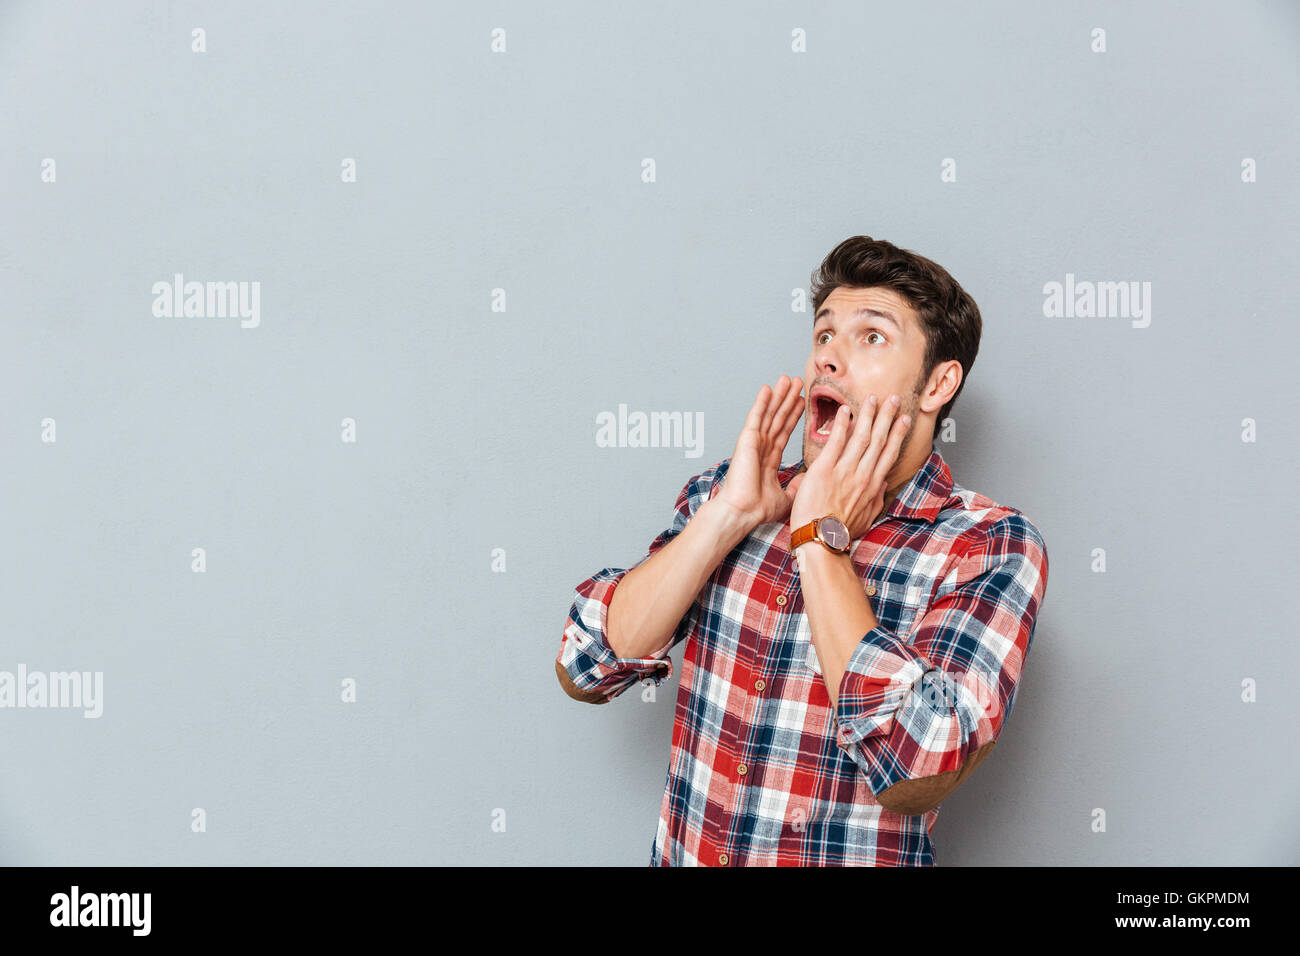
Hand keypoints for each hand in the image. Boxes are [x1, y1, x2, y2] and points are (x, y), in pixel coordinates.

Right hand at [713, 375, 804, 529]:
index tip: (802, 401)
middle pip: (778, 418)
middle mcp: (761, 448)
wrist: (743, 512)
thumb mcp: (786, 497)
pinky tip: (768, 388)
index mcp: (769, 459)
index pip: (784, 431)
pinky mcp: (746, 440)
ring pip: (769, 414)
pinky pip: (756, 417)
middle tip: (797, 382)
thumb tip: (806, 481)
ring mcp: (753, 442)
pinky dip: (762, 402)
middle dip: (788, 400)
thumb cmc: (757, 509)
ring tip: (788, 379)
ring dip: (778, 396)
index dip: (793, 416)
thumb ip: (795, 487)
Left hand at [788, 393, 909, 540]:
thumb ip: (875, 500)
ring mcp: (845, 471)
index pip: (889, 454)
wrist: (821, 540)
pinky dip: (841, 424)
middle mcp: (863, 475)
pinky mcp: (824, 470)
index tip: (904, 420)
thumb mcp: (866, 518)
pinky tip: (845, 410)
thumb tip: (882, 487)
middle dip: (888, 417)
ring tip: (873, 399)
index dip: (898, 434)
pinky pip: (836, 441)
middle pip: (879, 440)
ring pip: (861, 436)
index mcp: (872, 486)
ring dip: (868, 415)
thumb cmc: (840, 533)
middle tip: (894, 399)